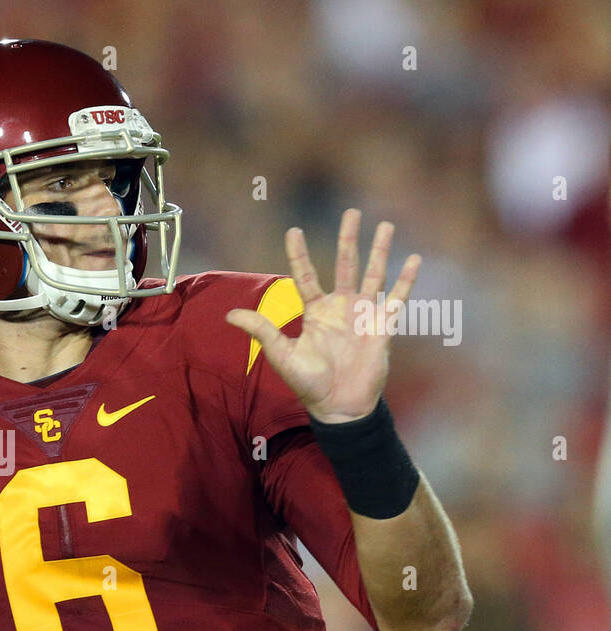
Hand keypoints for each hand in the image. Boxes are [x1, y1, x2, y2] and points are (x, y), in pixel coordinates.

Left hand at [225, 209, 420, 422]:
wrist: (338, 406)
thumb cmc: (308, 383)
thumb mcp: (281, 355)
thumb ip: (262, 331)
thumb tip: (229, 315)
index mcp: (316, 311)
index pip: (306, 275)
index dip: (300, 254)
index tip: (293, 230)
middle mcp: (341, 307)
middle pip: (345, 264)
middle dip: (348, 238)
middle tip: (352, 212)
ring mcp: (364, 314)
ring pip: (373, 275)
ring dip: (379, 251)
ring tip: (385, 225)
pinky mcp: (382, 327)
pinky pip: (397, 299)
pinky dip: (406, 280)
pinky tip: (413, 259)